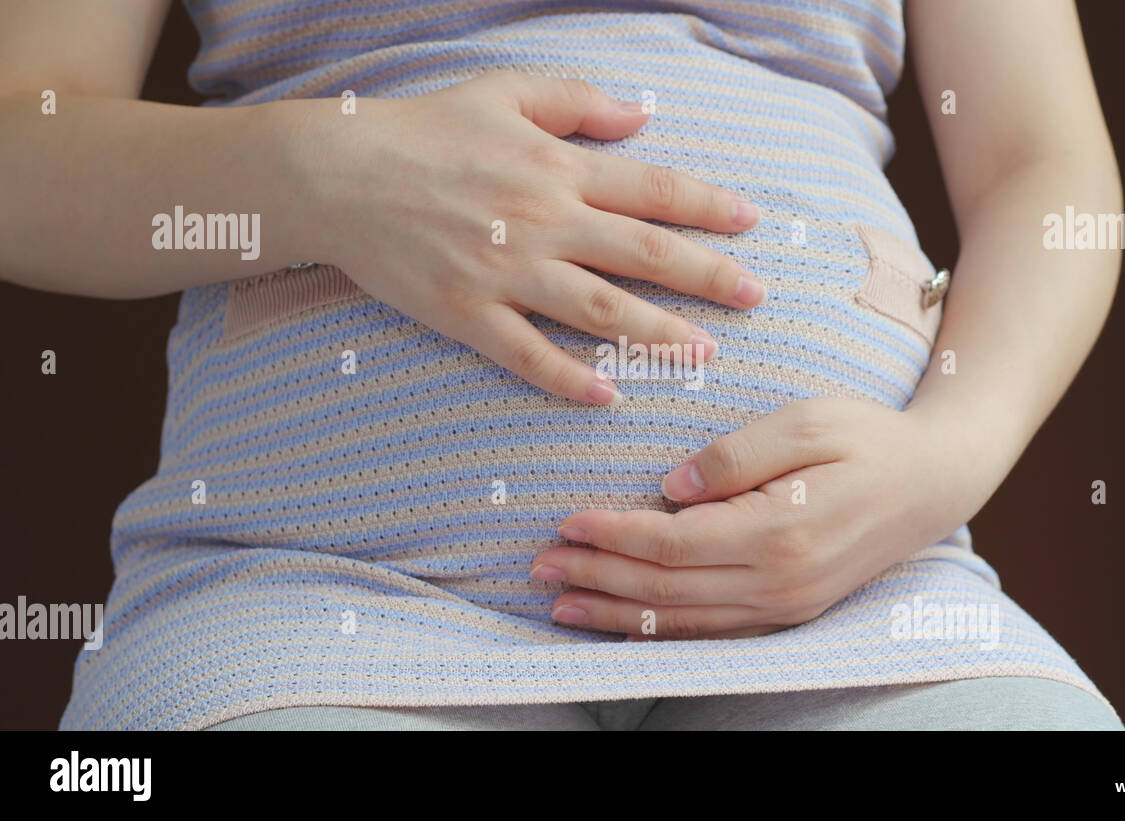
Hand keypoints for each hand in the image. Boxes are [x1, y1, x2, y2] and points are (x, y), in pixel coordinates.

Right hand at [300, 71, 766, 403]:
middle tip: (755, 299)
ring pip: (600, 309)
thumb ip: (577, 101)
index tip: (750, 225)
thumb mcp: (504, 92)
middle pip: (644, 253)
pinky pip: (528, 355)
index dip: (708, 207)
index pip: (652, 190)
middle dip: (707, 277)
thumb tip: (642, 117)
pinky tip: (609, 397)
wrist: (339, 174)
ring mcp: (506, 272)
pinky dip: (569, 379)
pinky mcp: (467, 313)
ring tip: (705, 353)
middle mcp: (542, 220)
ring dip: (658, 334)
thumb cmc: (425, 129)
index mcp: (556, 167)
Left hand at [529, 397, 995, 638]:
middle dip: (596, 579)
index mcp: (779, 532)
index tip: (563, 522)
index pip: (671, 543)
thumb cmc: (869, 438)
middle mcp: (780, 583)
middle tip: (539, 569)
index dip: (612, 535)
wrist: (935, 480)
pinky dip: (663, 631)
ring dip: (618, 614)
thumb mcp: (807, 419)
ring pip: (684, 621)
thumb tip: (668, 486)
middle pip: (666, 589)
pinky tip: (627, 624)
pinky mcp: (792, 612)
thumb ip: (735, 455)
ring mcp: (788, 606)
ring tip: (563, 606)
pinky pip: (714, 633)